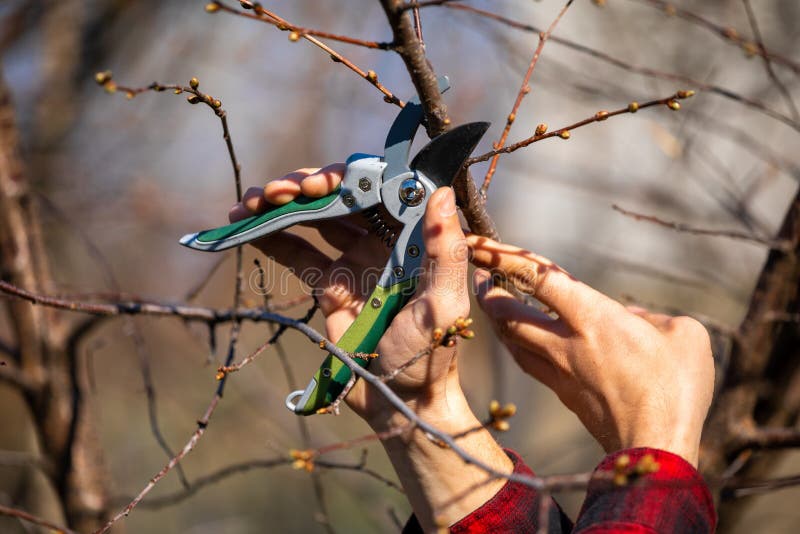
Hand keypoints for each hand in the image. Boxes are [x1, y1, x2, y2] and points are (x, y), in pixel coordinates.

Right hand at [231, 167, 512, 527]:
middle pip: (341, 197)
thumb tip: (439, 191)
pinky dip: (271, 237)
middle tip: (280, 191)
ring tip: (251, 202)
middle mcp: (382, 240)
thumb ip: (446, 251)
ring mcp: (352, 259)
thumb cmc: (431, 354)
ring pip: (314, 219)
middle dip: (307, 186)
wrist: (399, 399)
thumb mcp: (443, 304)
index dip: (349, 178)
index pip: (379, 191)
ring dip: (281, 204)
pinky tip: (245, 226)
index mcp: (412, 237)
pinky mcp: (328, 284)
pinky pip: (297, 252)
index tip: (322, 182)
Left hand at [467, 236, 713, 465]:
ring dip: (496, 319)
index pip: (536, 277)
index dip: (502, 256)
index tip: (478, 244)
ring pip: (511, 340)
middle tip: (478, 274)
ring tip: (491, 302)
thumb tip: (631, 319)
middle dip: (486, 291)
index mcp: (592, 317)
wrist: (657, 449)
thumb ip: (652, 318)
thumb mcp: (684, 335)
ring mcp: (560, 371)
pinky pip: (528, 363)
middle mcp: (566, 342)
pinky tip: (518, 341)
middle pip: (507, 313)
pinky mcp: (563, 395)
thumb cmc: (677, 388)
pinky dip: (516, 345)